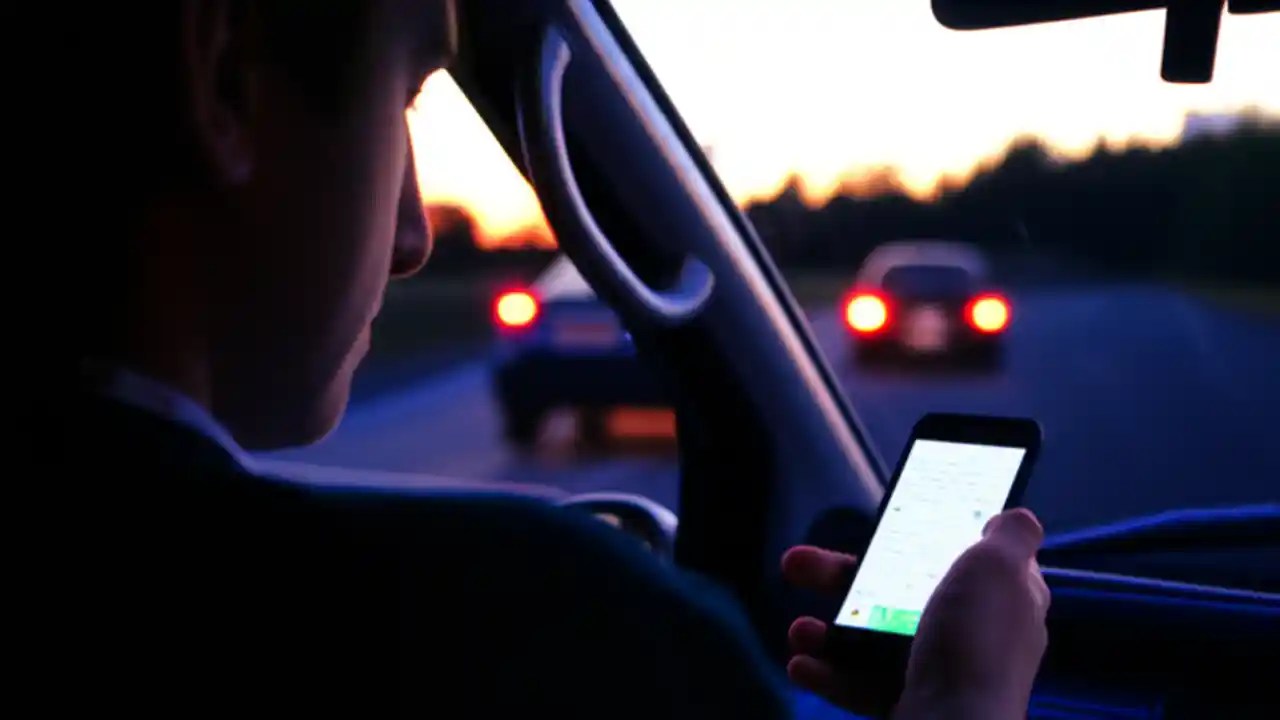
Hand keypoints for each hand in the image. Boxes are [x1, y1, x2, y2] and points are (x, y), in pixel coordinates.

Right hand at [781, 508, 1050, 719]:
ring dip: (826, 630)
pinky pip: (858, 684)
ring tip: (799, 631)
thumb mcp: (1001, 568)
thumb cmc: (977, 644)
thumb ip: (1011, 535)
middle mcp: (970, 638)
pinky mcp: (906, 706)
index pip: (969, 564)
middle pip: (900, 594)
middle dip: (844, 577)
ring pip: (872, 639)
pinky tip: (802, 664)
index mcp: (999, 602)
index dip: (932, 541)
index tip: (890, 526)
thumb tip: (1017, 516)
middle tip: (800, 565)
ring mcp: (935, 674)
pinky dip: (826, 674)